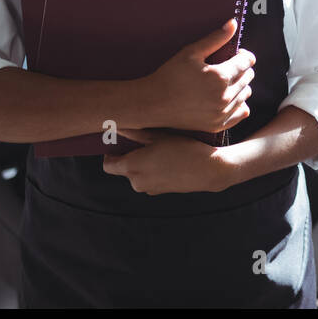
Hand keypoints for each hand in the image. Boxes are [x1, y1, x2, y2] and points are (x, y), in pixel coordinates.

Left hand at [102, 127, 234, 194]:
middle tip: (143, 142)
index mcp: (132, 167)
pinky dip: (153, 171)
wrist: (209, 169)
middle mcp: (137, 182)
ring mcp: (149, 189)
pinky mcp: (160, 192)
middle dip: (129, 157)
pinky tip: (168, 160)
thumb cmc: (184, 149)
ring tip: (159, 150)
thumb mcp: (158, 136)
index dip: (110, 154)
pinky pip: (149, 179)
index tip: (118, 144)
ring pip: (137, 174)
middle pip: (123, 169)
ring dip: (142, 164)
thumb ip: (135, 133)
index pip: (108, 165)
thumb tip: (118, 127)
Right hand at [139, 19, 254, 132]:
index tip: (237, 54)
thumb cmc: (170, 75)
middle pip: (248, 78)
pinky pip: (241, 113)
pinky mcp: (217, 125)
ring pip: (246, 95)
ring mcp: (222, 113)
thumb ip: (215, 38)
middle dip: (242, 69)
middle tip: (228, 66)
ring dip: (240, 86)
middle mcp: (224, 97)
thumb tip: (233, 23)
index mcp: (220, 77)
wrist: (153, 103)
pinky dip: (239, 104)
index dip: (244, 55)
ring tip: (225, 82)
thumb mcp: (191, 52)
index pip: (247, 62)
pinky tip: (227, 98)